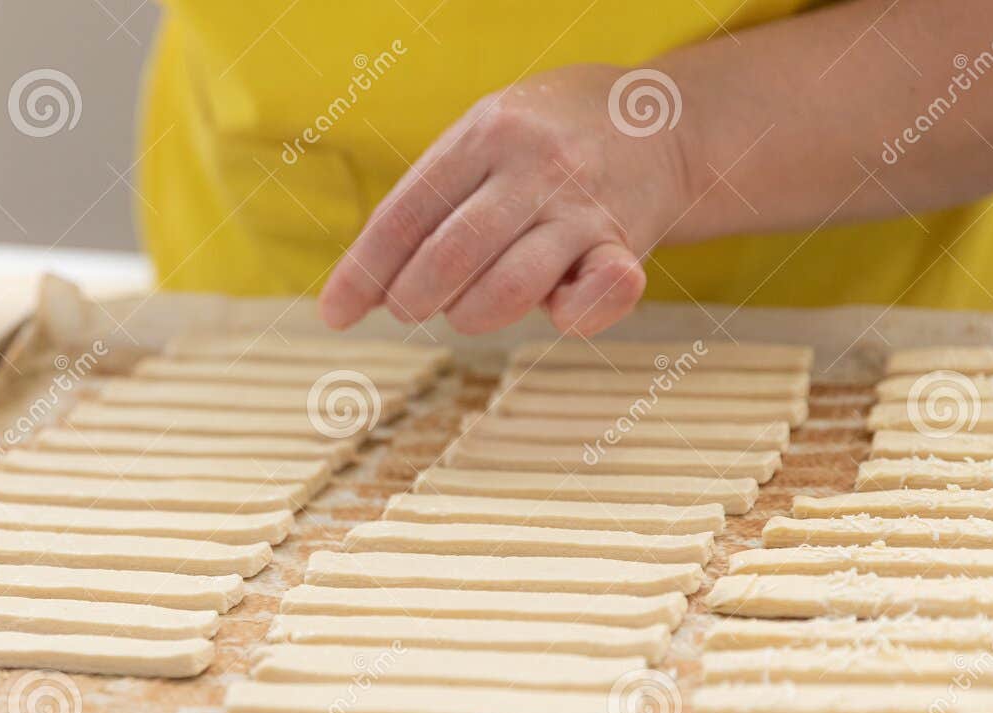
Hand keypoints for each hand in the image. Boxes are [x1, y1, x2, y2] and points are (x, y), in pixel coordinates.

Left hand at [319, 64, 694, 336]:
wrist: (656, 117)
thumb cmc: (539, 147)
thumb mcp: (478, 145)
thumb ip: (426, 208)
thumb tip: (360, 292)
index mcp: (482, 137)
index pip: (405, 216)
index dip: (364, 272)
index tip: (336, 314)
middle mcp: (535, 166)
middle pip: (451, 255)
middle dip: (414, 297)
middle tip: (409, 308)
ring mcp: (584, 205)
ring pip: (510, 285)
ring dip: (472, 315)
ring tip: (464, 310)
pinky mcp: (626, 243)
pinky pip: (600, 294)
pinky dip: (574, 316)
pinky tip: (555, 311)